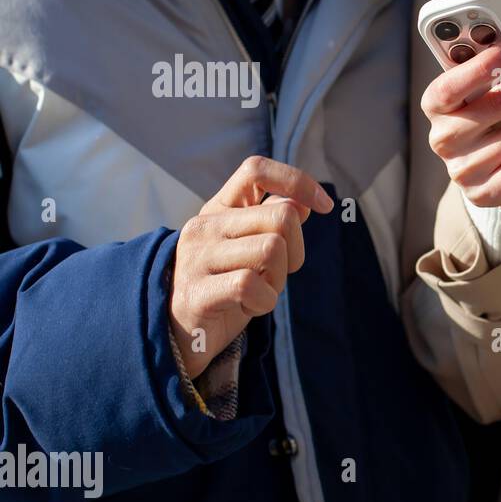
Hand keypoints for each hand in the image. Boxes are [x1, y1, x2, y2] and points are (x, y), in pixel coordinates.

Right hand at [170, 156, 332, 377]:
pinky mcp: (197, 291)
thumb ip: (271, 222)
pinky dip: (264, 301)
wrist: (175, 331)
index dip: (297, 181)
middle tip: (276, 274)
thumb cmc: (222, 285)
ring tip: (259, 291)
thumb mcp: (248, 247)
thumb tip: (304, 202)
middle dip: (295, 251)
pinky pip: (251, 284)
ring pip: (272, 248)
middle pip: (282, 216)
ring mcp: (197, 257)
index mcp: (219, 208)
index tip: (324, 206)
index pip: (256, 170)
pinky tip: (250, 306)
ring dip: (279, 279)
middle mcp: (205, 225)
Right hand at [420, 37, 500, 207]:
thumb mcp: (476, 92)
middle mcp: (445, 139)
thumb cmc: (480, 115)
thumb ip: (492, 72)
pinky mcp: (487, 193)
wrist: (477, 171)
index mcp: (435, 107)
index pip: (452, 85)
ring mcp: (465, 170)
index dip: (484, 64)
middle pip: (500, 104)